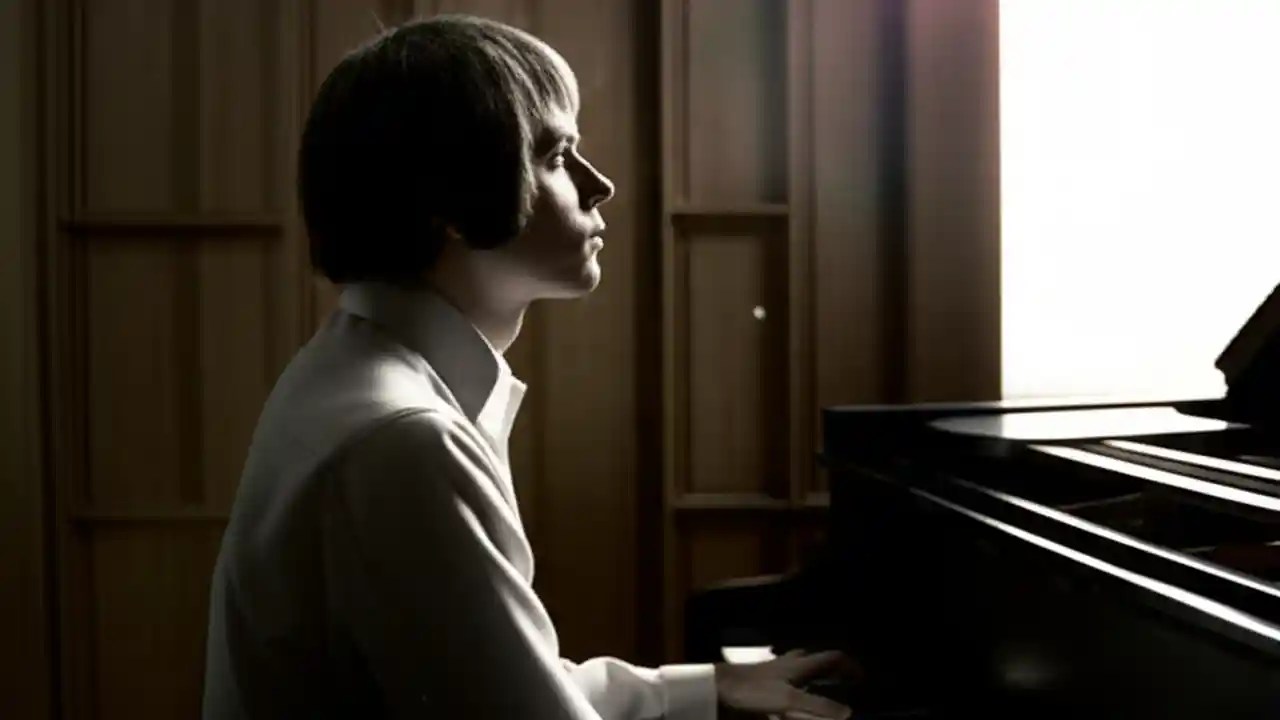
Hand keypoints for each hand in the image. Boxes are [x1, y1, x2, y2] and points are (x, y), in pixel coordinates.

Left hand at [714, 649, 859, 719]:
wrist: (717, 686)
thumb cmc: (753, 690)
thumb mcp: (788, 701)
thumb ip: (817, 706)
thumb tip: (847, 712)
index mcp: (799, 665)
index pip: (831, 658)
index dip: (850, 665)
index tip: (862, 677)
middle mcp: (788, 663)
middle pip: (815, 659)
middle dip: (831, 667)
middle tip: (843, 679)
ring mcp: (773, 669)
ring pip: (798, 665)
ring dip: (812, 672)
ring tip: (820, 684)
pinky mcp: (761, 680)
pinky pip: (784, 677)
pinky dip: (794, 684)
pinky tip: (790, 695)